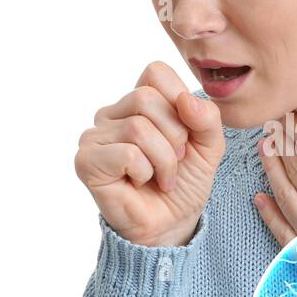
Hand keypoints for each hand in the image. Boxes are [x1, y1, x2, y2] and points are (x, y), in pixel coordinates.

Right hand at [75, 60, 225, 246]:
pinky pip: (127, 153)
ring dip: (164, 160)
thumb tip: (186, 99)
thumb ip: (207, 117)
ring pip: (138, 127)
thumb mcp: (209, 145)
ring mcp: (94, 136)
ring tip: (162, 177)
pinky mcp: (86, 161)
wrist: (173, 224)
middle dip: (175, 135)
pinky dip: (146, 172)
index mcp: (137, 101)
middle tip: (175, 162)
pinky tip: (141, 183)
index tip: (185, 135)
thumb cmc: (185, 183)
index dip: (179, 102)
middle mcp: (111, 113)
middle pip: (146, 98)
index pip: (155, 72)